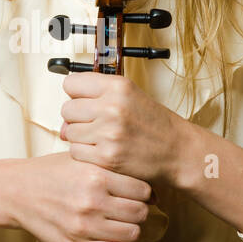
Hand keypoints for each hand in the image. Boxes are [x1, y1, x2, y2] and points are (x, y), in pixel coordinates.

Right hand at [5, 151, 152, 241]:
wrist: (17, 192)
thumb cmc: (51, 173)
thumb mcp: (82, 159)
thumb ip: (112, 167)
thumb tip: (150, 188)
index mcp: (95, 175)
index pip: (143, 190)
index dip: (147, 193)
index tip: (142, 195)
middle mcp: (91, 201)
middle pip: (140, 212)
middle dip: (141, 211)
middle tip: (134, 209)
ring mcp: (84, 227)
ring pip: (133, 234)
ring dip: (134, 230)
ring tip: (126, 224)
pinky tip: (122, 241)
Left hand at [59, 72, 182, 187]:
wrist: (177, 150)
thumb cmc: (154, 123)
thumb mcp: (130, 95)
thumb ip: (97, 97)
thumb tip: (65, 114)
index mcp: (118, 87)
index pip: (71, 84)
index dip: (76, 94)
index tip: (85, 101)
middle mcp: (112, 107)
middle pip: (67, 109)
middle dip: (76, 118)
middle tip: (95, 123)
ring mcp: (108, 133)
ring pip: (69, 132)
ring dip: (80, 137)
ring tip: (101, 138)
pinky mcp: (106, 157)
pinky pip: (75, 151)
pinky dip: (84, 153)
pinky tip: (102, 150)